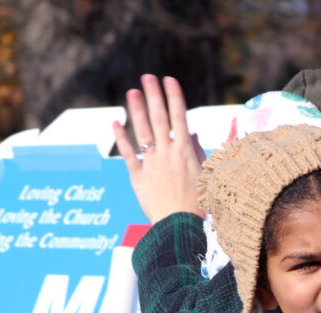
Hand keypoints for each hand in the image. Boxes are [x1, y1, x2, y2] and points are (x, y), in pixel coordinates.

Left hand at [113, 74, 205, 223]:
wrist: (181, 227)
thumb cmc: (199, 205)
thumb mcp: (205, 176)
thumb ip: (196, 152)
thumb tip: (190, 132)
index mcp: (186, 152)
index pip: (179, 117)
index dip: (174, 96)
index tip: (169, 79)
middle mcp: (167, 153)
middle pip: (159, 118)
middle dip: (154, 95)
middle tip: (148, 76)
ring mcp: (151, 164)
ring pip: (143, 132)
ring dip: (136, 110)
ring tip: (132, 91)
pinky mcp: (138, 178)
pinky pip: (128, 154)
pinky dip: (122, 138)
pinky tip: (115, 123)